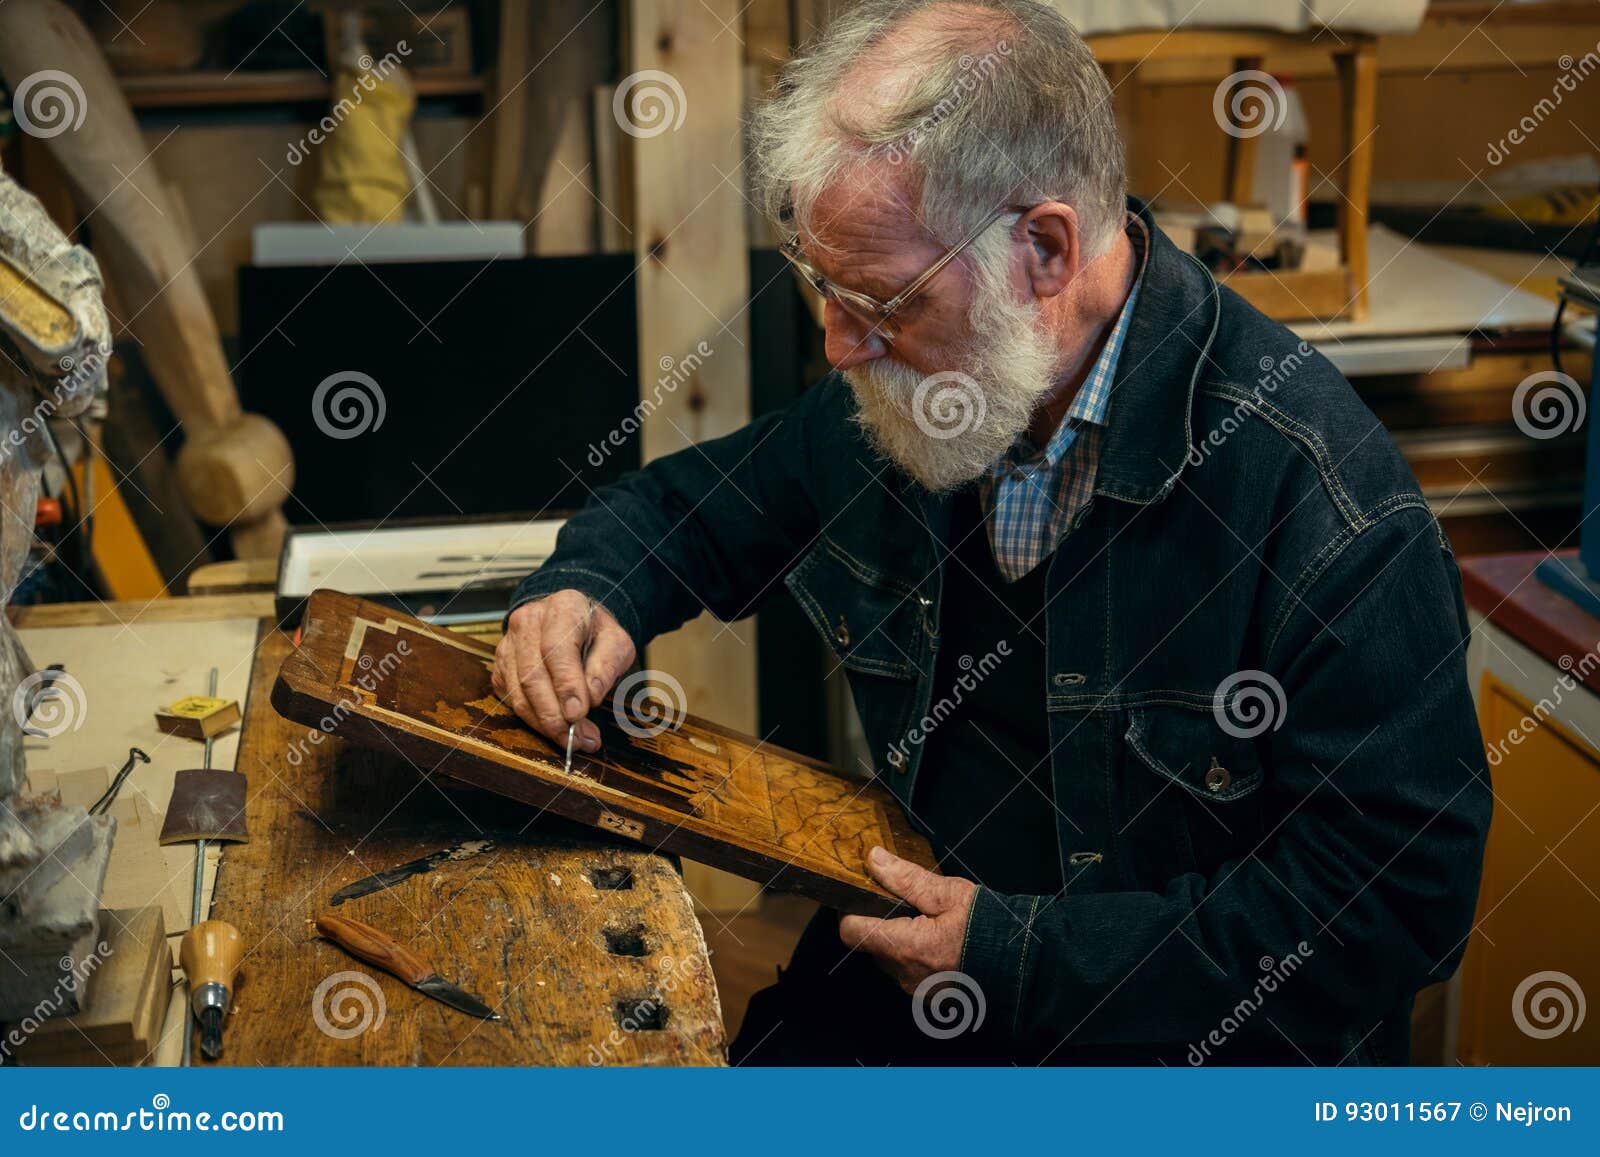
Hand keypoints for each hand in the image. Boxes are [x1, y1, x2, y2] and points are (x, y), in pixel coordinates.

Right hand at [492, 591, 635, 749]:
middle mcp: (528, 622)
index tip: (578, 713)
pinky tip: (556, 732)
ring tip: (574, 741)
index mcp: (562, 608)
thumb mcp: (616, 642)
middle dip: (555, 714)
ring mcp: (509, 644)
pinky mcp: (501, 666)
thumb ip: (608, 666)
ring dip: (545, 724)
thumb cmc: (595, 634)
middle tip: (580, 738)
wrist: (570, 622)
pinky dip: (534, 721)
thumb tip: (592, 696)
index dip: (566, 684)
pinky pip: (512, 700)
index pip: (557, 648)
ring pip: (519, 693)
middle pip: (533, 675)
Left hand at [838, 846, 976, 993]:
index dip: (852, 912)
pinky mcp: (932, 999)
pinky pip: (912, 975)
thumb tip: (874, 860)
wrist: (1023, 963)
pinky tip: (943, 947)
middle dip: (885, 924)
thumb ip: (906, 878)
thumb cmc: (987, 926)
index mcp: (905, 947)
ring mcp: (918, 990)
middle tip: (910, 906)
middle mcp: (905, 975)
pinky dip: (920, 959)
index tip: (864, 897)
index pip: (851, 932)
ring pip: (893, 961)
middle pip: (873, 946)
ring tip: (932, 926)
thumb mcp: (947, 893)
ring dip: (903, 943)